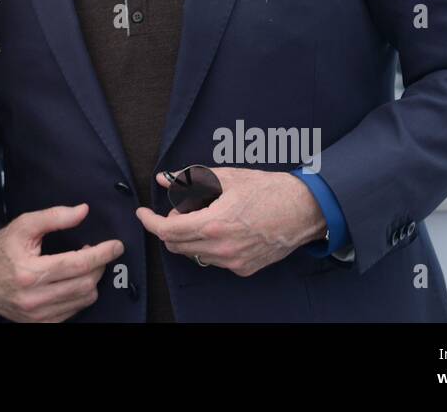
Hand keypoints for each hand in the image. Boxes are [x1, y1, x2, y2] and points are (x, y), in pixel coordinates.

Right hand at [0, 204, 123, 321]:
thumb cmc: (1, 250)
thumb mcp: (23, 225)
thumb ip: (54, 216)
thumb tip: (83, 211)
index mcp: (30, 272)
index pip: (77, 264)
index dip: (102, 254)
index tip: (116, 245)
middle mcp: (35, 298)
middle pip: (85, 284)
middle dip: (99, 266)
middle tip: (97, 252)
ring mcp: (38, 315)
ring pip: (83, 299)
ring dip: (92, 280)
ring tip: (84, 265)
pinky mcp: (40, 324)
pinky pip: (74, 311)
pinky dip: (80, 295)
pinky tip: (73, 281)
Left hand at [136, 167, 325, 276]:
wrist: (304, 209)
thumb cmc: (267, 189)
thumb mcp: (226, 177)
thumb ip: (190, 179)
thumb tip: (164, 179)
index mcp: (214, 223)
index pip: (168, 230)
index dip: (150, 222)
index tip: (142, 213)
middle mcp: (222, 248)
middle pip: (176, 244)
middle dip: (170, 226)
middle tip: (183, 207)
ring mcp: (233, 262)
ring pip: (194, 253)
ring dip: (190, 236)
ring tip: (208, 215)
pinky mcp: (244, 269)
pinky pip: (213, 259)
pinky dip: (209, 245)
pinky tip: (224, 227)